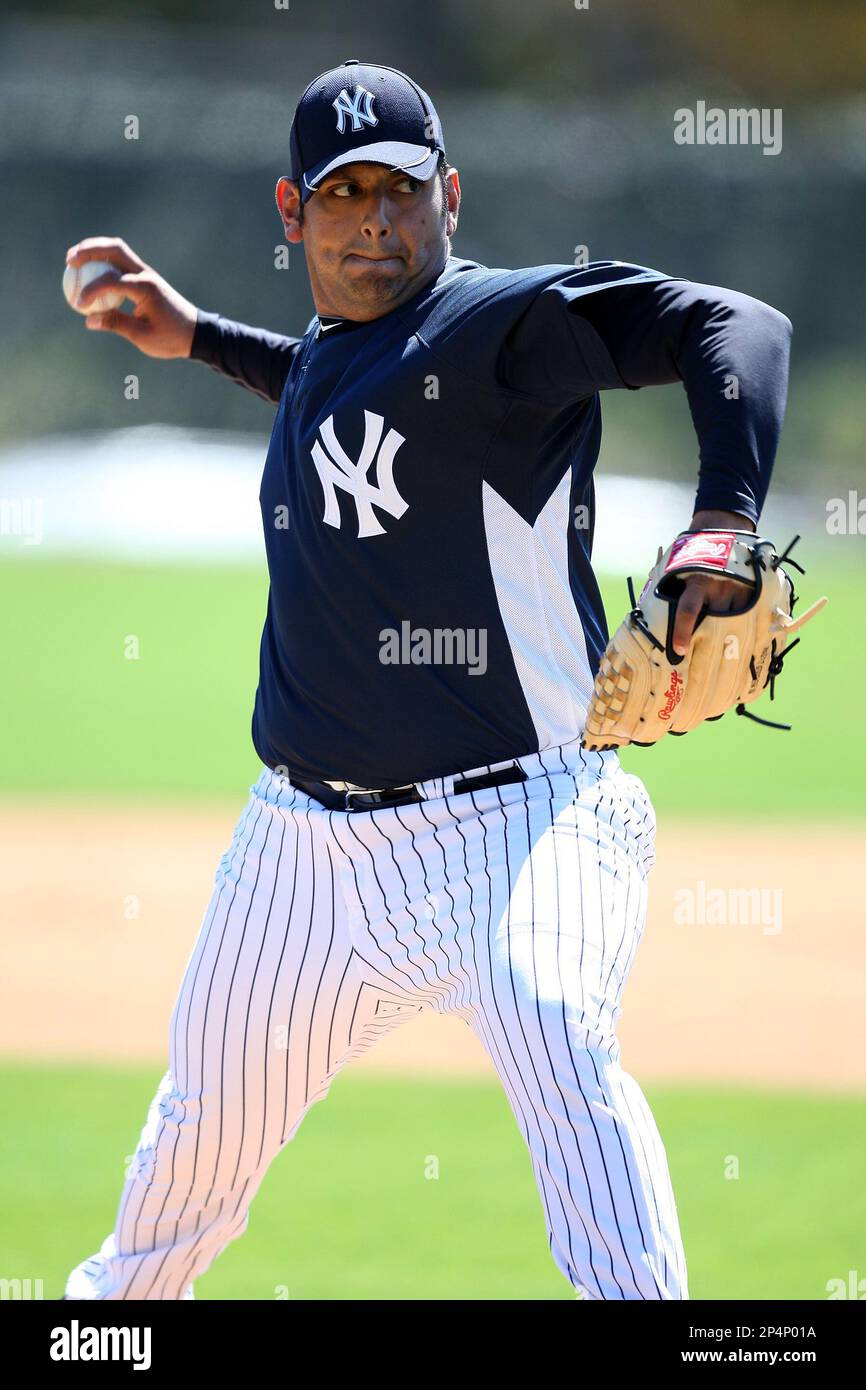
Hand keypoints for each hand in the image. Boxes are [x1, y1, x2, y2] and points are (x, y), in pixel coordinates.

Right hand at [64, 237, 197, 358]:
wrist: (195, 332)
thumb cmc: (170, 338)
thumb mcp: (142, 336)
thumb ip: (116, 324)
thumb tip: (88, 320)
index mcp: (146, 289)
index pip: (112, 281)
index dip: (92, 291)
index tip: (78, 303)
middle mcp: (146, 274)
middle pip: (114, 249)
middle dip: (89, 251)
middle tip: (69, 260)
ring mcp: (146, 272)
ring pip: (118, 249)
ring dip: (95, 249)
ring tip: (73, 258)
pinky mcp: (145, 275)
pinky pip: (121, 261)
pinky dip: (103, 259)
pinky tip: (88, 268)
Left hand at [671, 508, 755, 655]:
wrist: (723, 529)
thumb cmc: (693, 555)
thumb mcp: (676, 567)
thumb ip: (665, 586)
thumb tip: (643, 611)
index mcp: (695, 582)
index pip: (687, 610)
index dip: (681, 631)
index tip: (678, 649)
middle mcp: (718, 587)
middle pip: (714, 622)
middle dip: (710, 644)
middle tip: (704, 666)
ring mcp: (738, 588)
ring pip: (733, 621)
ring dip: (728, 638)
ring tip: (726, 657)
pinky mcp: (753, 589)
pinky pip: (751, 614)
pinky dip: (748, 628)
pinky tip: (748, 641)